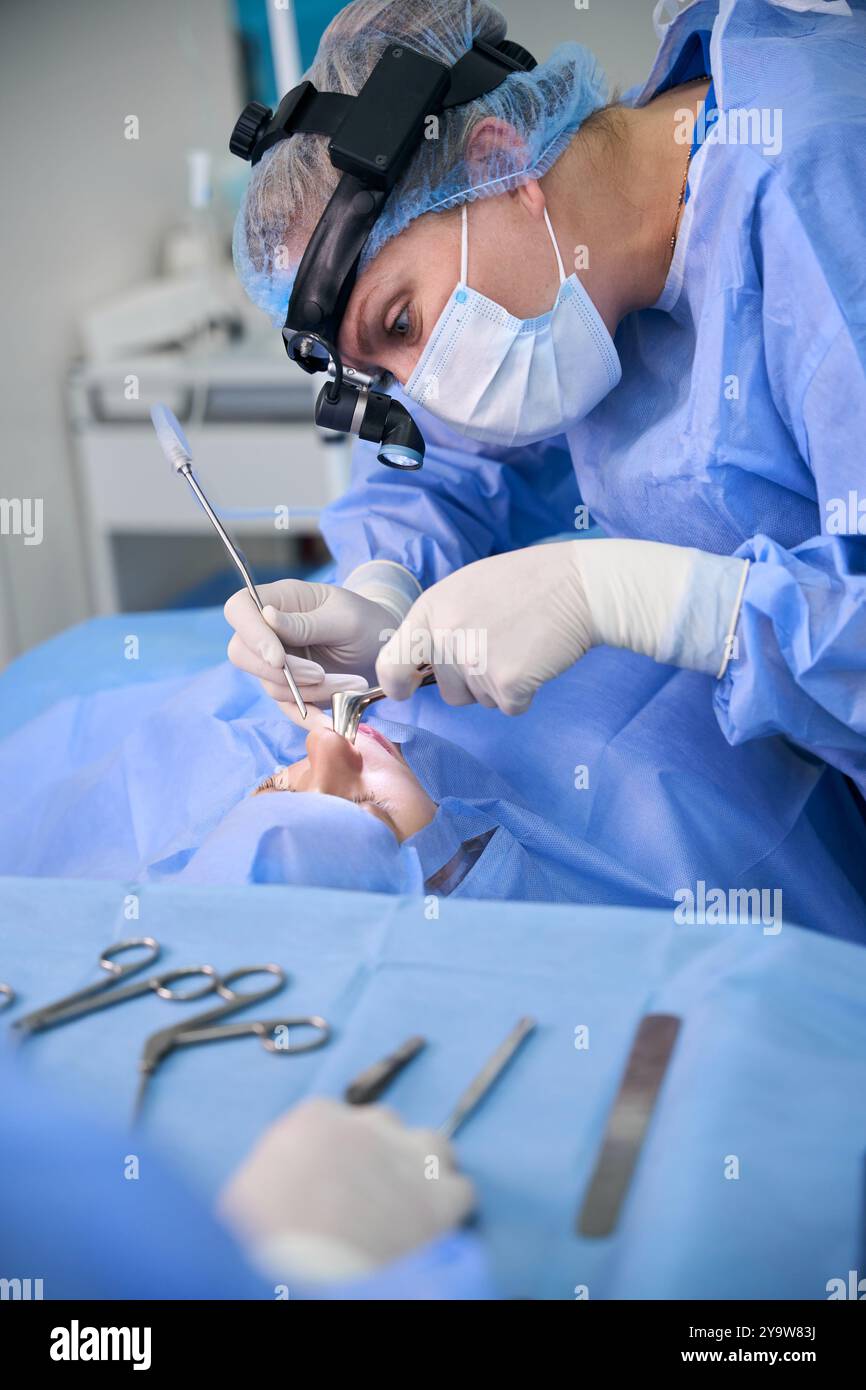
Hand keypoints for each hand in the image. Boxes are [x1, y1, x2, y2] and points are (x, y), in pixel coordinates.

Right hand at [218, 1097, 473, 1276]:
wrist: (310, 1279)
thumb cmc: (268, 1242)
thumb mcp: (246, 1195)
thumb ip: (273, 1169)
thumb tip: (281, 1183)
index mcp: (314, 1118)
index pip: (329, 1120)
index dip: (332, 1154)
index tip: (330, 1180)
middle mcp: (368, 1125)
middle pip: (381, 1126)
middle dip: (377, 1155)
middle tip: (365, 1196)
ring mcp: (410, 1156)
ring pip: (429, 1145)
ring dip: (421, 1169)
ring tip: (407, 1204)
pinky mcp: (442, 1196)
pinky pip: (459, 1190)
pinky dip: (449, 1207)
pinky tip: (432, 1229)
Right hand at [225, 579, 392, 721]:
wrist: (385, 649)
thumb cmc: (367, 622)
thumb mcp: (345, 619)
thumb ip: (306, 623)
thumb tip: (266, 616)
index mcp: (280, 599)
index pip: (240, 610)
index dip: (251, 634)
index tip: (278, 659)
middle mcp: (271, 630)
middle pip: (242, 653)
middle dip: (281, 673)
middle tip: (321, 675)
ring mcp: (277, 660)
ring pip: (270, 684)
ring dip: (308, 692)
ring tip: (351, 685)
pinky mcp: (291, 687)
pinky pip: (286, 705)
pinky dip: (307, 715)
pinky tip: (329, 720)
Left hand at [376, 539, 749, 714]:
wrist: (580, 585)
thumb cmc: (528, 583)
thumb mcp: (467, 589)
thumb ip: (440, 622)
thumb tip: (418, 663)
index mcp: (431, 609)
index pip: (393, 662)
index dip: (397, 683)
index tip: (404, 689)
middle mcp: (446, 636)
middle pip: (447, 690)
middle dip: (471, 680)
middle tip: (501, 644)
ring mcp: (475, 661)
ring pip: (479, 700)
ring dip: (499, 684)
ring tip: (521, 645)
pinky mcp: (507, 683)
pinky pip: (508, 707)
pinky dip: (525, 692)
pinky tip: (537, 659)